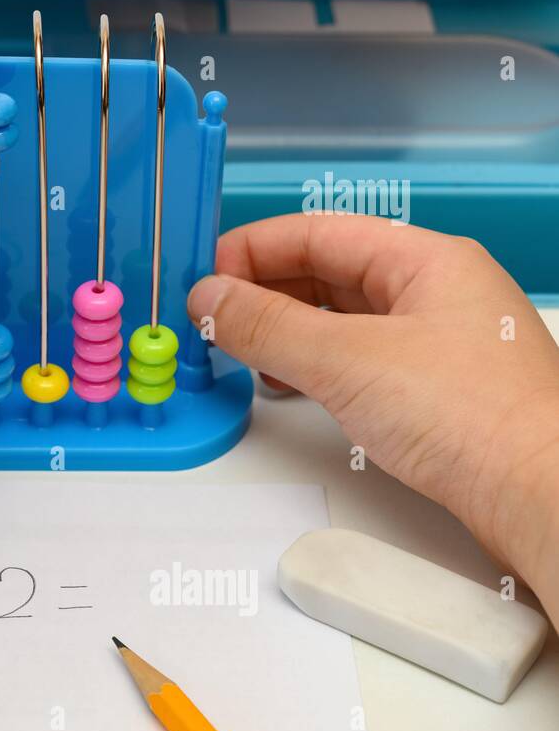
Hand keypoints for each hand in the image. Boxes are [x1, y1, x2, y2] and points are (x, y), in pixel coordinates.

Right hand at [188, 213, 558, 622]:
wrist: (544, 498)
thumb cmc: (477, 420)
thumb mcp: (347, 360)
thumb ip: (267, 326)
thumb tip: (209, 299)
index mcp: (427, 261)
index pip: (319, 232)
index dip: (253, 248)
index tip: (204, 277)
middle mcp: (435, 294)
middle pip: (328, 272)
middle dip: (263, 291)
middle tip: (210, 318)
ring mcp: (438, 345)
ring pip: (340, 319)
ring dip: (284, 330)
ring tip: (237, 351)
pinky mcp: (434, 394)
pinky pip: (356, 360)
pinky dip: (311, 366)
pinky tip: (286, 385)